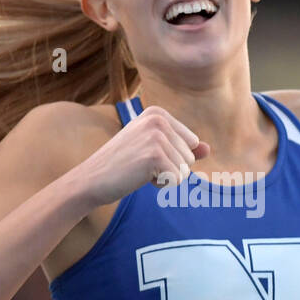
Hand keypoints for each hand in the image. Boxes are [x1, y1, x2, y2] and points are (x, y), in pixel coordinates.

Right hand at [73, 105, 210, 205]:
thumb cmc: (122, 165)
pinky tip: (140, 178)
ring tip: (139, 170)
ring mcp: (156, 136)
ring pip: (186, 169)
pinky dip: (162, 185)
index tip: (146, 156)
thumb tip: (208, 149)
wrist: (91, 179)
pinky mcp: (154, 155)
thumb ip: (182, 148)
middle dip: (170, 168)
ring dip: (165, 177)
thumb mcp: (153, 151)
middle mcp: (158, 119)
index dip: (172, 157)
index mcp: (157, 113)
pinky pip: (177, 180)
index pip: (191, 142)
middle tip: (141, 165)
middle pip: (190, 156)